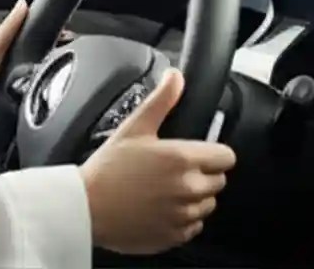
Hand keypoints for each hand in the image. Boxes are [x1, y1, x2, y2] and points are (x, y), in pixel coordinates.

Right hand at [80, 68, 235, 254]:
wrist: (86, 208)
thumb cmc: (107, 168)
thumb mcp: (134, 127)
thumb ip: (161, 100)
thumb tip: (176, 77)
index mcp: (183, 159)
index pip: (226, 157)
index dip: (212, 152)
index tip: (196, 153)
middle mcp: (189, 189)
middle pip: (219, 181)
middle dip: (202, 174)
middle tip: (173, 170)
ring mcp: (184, 215)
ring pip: (207, 205)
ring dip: (194, 197)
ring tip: (164, 189)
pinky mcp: (176, 236)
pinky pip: (194, 226)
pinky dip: (182, 219)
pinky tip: (160, 208)